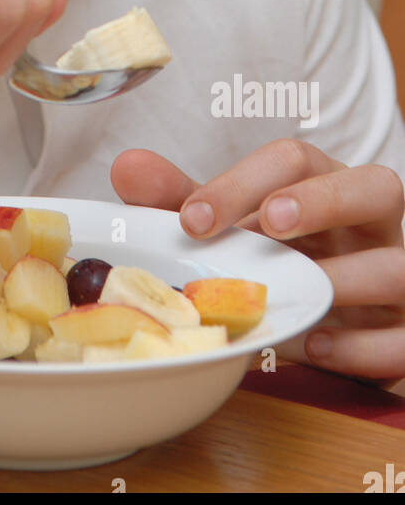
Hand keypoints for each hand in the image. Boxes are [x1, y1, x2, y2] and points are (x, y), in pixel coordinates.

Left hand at [110, 139, 404, 390]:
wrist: (348, 330)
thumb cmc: (288, 264)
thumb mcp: (235, 232)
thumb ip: (185, 201)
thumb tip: (127, 168)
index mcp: (326, 185)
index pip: (298, 159)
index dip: (246, 181)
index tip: (194, 218)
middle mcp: (372, 224)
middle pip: (375, 186)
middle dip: (321, 201)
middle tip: (267, 224)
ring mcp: (400, 274)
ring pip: (396, 266)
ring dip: (340, 282)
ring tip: (286, 299)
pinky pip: (404, 338)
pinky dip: (360, 346)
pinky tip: (314, 346)